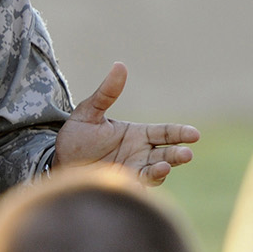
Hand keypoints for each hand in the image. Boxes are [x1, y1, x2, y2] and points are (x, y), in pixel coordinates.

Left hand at [53, 63, 199, 185]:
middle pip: (167, 153)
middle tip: (186, 153)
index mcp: (137, 134)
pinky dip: (143, 184)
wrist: (58, 161)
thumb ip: (106, 93)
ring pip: (155, 171)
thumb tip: (120, 65)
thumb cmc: (75, 137)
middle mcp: (140, 153)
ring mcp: (133, 170)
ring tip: (164, 166)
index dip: (180, 133)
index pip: (166, 133)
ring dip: (163, 170)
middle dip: (177, 154)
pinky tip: (142, 181)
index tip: (194, 134)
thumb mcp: (89, 112)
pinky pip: (138, 186)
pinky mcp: (122, 185)